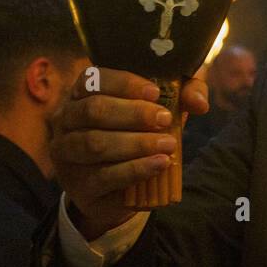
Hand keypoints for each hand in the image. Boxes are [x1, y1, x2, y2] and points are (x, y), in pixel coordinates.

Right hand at [49, 67, 208, 239]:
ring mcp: (66, 154)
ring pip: (94, 143)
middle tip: (165, 120)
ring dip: (136, 143)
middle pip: (93, 110)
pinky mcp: (78, 185)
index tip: (156, 92)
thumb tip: (199, 102)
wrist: (124, 187)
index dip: (125, 83)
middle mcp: (66, 120)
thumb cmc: (142, 132)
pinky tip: (159, 164)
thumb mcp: (163, 108)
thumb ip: (183, 95)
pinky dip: (135, 169)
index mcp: (82, 93)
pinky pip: (104, 176)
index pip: (93, 79)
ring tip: (168, 144)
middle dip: (134, 114)